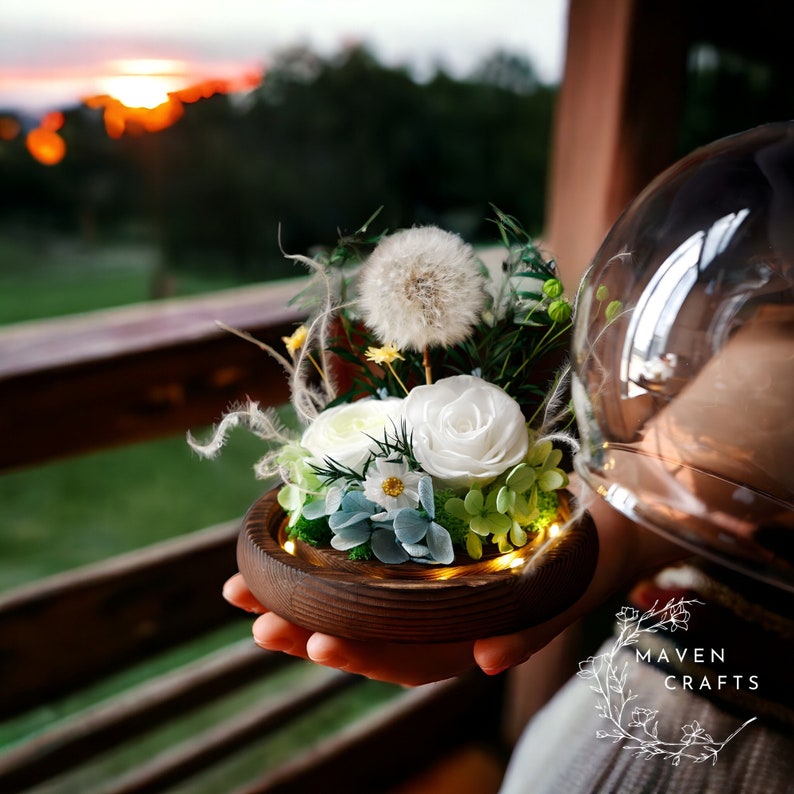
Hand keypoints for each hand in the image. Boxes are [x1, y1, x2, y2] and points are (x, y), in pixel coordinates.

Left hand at [223, 488, 685, 685]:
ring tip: (244, 591)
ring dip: (297, 601)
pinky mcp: (411, 555)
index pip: (404, 659)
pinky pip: (361, 572)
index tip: (316, 641)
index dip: (360, 654)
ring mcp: (417, 590)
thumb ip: (528, 631)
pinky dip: (321, 566)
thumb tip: (487, 660)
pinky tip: (286, 550)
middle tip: (253, 617)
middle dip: (304, 630)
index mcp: (461, 639)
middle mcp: (429, 621)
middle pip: (363, 636)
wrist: (585, 528)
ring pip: (351, 608)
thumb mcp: (559, 595)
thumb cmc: (573, 562)